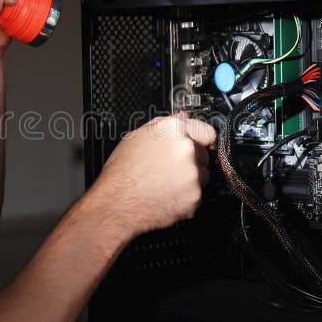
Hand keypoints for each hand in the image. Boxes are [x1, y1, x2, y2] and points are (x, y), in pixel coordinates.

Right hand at [89, 115, 216, 236]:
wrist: (116, 204)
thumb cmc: (121, 173)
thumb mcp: (135, 138)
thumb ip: (163, 125)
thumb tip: (181, 117)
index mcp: (173, 130)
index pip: (206, 131)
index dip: (204, 139)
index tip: (206, 145)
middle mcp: (186, 149)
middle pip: (203, 155)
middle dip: (192, 161)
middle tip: (170, 169)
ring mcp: (192, 174)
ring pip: (202, 175)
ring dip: (190, 180)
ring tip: (165, 183)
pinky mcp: (194, 196)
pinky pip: (197, 195)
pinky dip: (186, 197)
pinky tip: (166, 195)